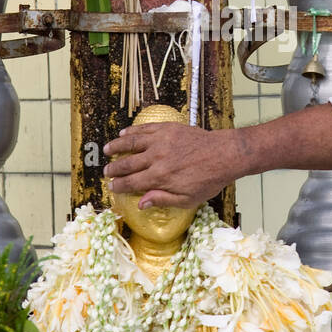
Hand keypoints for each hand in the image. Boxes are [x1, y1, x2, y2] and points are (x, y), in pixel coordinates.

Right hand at [103, 122, 238, 207]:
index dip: (119, 185)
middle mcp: (156, 158)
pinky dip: (132, 131)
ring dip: (117, 146)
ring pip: (131, 143)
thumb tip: (140, 203)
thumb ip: (162, 199)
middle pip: (127, 164)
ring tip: (107, 150)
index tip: (112, 186)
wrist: (225, 154)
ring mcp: (161, 141)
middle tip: (107, 171)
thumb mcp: (187, 199)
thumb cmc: (209, 179)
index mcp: (159, 178)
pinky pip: (145, 128)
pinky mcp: (167, 128)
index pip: (131, 183)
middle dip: (114, 169)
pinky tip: (124, 133)